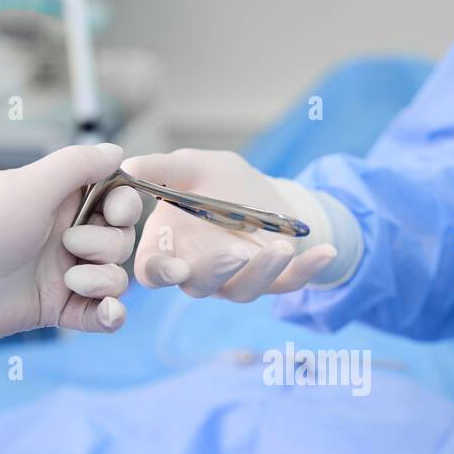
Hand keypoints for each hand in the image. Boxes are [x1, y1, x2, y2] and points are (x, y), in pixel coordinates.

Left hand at [0, 143, 141, 357]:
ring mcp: (60, 273)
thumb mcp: (29, 185)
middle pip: (120, 238)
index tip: (114, 211)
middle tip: (70, 246)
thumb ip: (78, 164)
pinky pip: (100, 314)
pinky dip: (110, 314)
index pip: (113, 198)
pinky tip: (108, 314)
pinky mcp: (56, 309)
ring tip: (72, 283)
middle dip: (108, 244)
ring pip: (114, 276)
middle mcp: (62, 234)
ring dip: (104, 279)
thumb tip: (117, 150)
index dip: (123, 205)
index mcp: (56, 198)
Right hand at [120, 149, 338, 299]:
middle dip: (216, 271)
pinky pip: (290, 283)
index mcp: (170, 248)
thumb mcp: (193, 167)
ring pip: (243, 289)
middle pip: (199, 285)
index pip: (154, 271)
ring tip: (281, 248)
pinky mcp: (276, 281)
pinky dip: (310, 269)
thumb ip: (162, 168)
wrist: (264, 194)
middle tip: (234, 252)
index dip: (160, 272)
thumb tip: (127, 164)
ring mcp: (237, 280)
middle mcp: (199, 271)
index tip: (172, 267)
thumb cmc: (219, 183)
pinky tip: (326, 252)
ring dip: (262, 271)